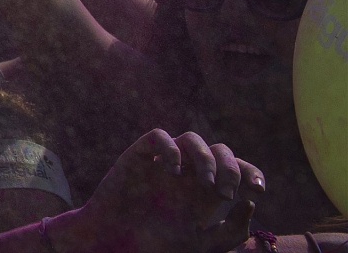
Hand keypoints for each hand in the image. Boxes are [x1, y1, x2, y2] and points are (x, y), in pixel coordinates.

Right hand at [64, 129, 262, 252]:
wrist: (120, 244)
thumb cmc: (161, 247)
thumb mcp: (206, 245)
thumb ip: (232, 231)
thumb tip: (249, 202)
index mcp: (205, 192)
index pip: (235, 169)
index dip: (250, 172)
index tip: (257, 190)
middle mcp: (188, 174)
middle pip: (218, 150)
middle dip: (229, 167)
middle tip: (226, 192)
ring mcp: (164, 163)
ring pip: (191, 139)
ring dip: (205, 157)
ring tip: (205, 183)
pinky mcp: (139, 156)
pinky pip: (158, 137)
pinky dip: (170, 148)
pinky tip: (172, 172)